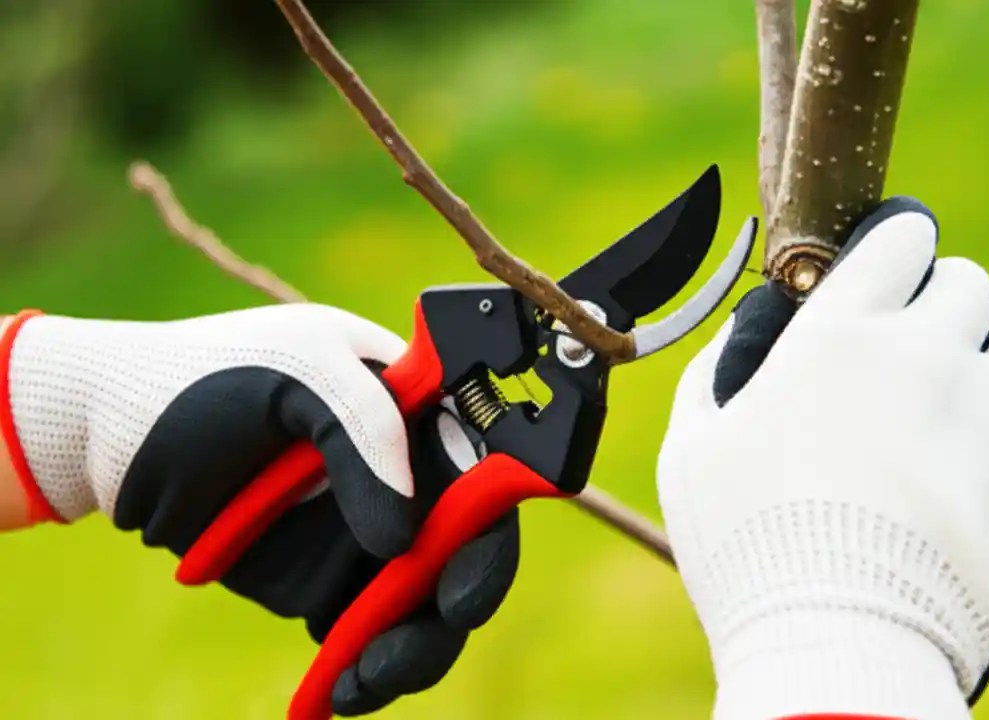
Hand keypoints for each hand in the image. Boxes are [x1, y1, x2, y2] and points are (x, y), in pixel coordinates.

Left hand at [1, 304, 518, 715]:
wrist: (102, 432)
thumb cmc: (200, 377)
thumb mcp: (294, 375)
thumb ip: (363, 433)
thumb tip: (404, 539)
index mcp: (416, 408)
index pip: (488, 467)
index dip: (494, 524)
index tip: (465, 577)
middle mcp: (406, 472)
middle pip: (468, 547)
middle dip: (456, 602)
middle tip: (418, 641)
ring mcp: (368, 530)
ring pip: (424, 604)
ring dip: (411, 650)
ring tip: (361, 681)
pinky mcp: (325, 581)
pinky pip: (366, 635)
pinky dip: (364, 669)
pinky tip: (339, 691)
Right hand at [658, 199, 988, 719]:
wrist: (837, 643)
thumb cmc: (748, 540)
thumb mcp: (694, 450)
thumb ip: (718, 374)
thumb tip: (744, 340)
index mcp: (844, 335)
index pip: (903, 236)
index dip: (895, 242)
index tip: (885, 264)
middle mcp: (929, 360)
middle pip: (971, 284)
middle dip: (941, 301)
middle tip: (906, 347)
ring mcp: (988, 424)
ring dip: (973, 374)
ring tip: (927, 427)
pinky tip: (945, 510)